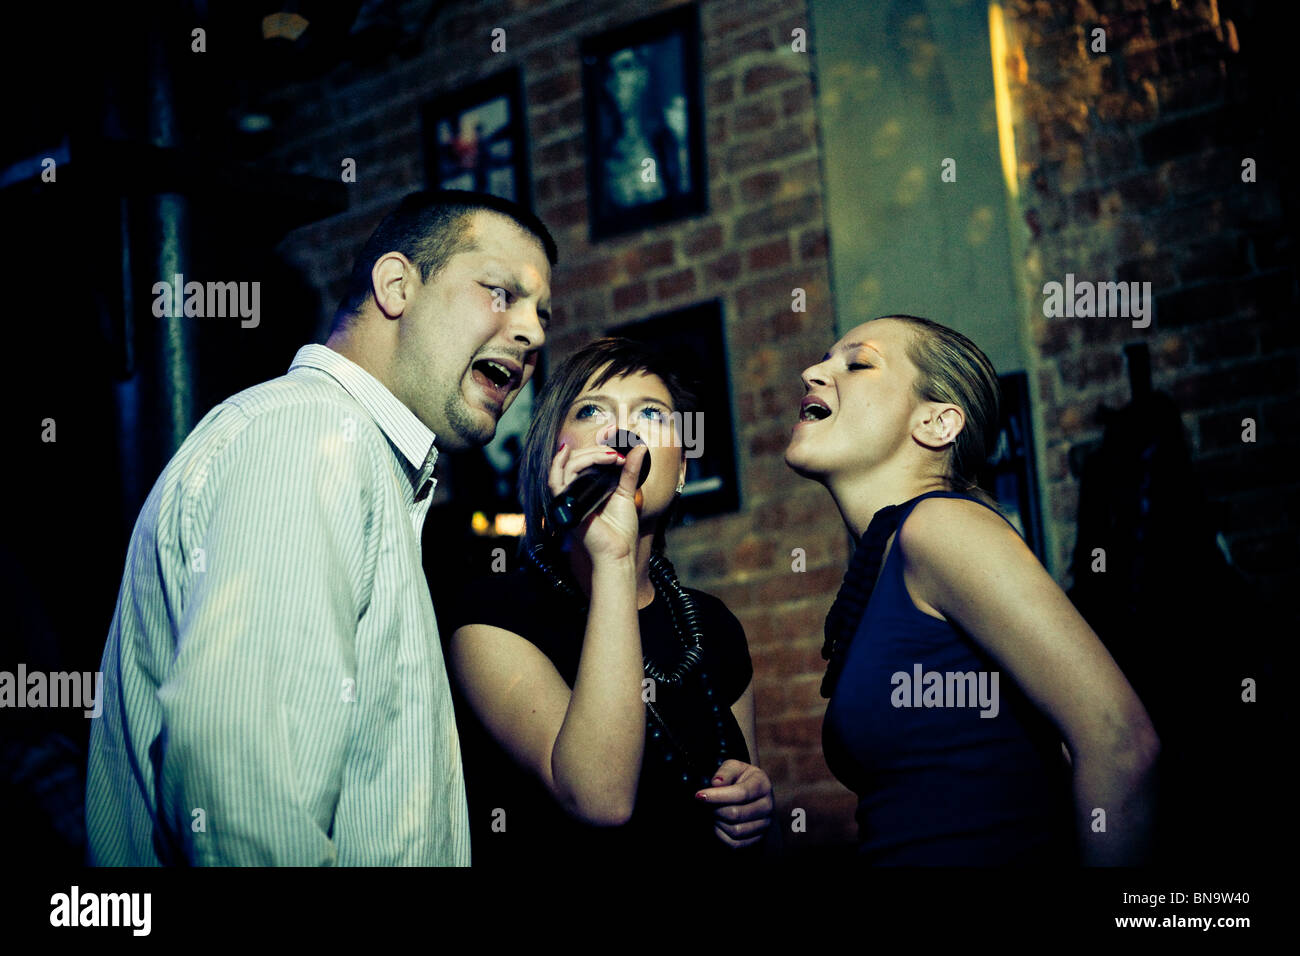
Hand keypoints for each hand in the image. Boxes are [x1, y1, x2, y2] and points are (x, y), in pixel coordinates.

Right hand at [547, 424, 648, 563]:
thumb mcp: (627, 493)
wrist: (619, 553)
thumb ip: (629, 470)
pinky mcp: (565, 506)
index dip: (596, 449)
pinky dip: (557, 464)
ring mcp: (568, 499)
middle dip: (595, 452)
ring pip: (566, 467)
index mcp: (588, 490)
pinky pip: (554, 481)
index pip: (584, 462)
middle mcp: (575, 493)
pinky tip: (568, 452)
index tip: (615, 445)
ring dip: (587, 456)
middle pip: (575, 461)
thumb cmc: (621, 530)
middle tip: (616, 455)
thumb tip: (639, 448)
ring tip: (609, 457)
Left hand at [695, 759, 772, 847]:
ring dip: (718, 822)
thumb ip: (725, 772)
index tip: (699, 795)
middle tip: (705, 804)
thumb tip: (716, 783)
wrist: (753, 793)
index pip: (741, 793)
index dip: (718, 796)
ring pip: (736, 831)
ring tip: (713, 812)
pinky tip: (718, 823)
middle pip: (736, 814)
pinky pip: (736, 844)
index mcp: (762, 785)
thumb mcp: (734, 766)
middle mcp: (767, 805)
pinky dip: (722, 835)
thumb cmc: (740, 778)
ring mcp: (764, 824)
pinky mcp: (758, 838)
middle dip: (715, 809)